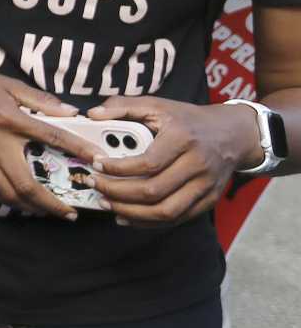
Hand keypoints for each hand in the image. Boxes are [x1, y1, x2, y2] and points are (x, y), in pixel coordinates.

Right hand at [0, 59, 95, 219]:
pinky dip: (8, 200)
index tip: (97, 161)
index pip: (52, 138)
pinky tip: (21, 203)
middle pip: (27, 183)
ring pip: (8, 193)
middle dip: (51, 203)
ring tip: (48, 212)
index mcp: (11, 120)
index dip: (78, 150)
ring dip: (31, 207)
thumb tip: (70, 112)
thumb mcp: (11, 85)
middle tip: (69, 212)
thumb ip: (42, 100)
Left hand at [90, 96, 262, 226]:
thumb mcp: (158, 104)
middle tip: (95, 186)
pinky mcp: (209, 200)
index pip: (147, 163)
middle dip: (118, 193)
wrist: (234, 134)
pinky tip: (127, 217)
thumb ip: (123, 106)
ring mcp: (206, 186)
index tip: (96, 164)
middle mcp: (198, 165)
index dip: (118, 168)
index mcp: (183, 139)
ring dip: (132, 213)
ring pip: (166, 211)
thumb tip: (93, 114)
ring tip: (107, 204)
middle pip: (154, 191)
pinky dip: (150, 223)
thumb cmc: (188, 119)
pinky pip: (177, 219)